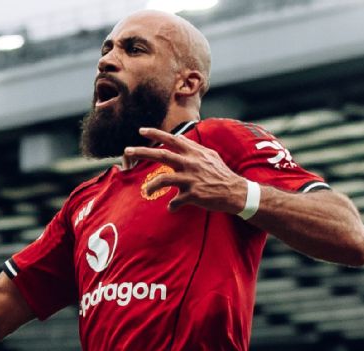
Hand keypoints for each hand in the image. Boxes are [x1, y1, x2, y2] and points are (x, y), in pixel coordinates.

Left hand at [125, 127, 249, 213]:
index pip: (172, 139)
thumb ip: (194, 149)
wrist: (235, 191)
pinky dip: (172, 205)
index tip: (141, 130)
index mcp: (194, 153)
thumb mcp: (210, 156)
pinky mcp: (193, 195)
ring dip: (152, 185)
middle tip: (127, 150)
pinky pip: (175, 201)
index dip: (156, 133)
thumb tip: (182, 142)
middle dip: (142, 151)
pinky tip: (171, 207)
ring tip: (147, 190)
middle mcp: (191, 163)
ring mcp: (191, 179)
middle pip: (162, 154)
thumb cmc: (221, 173)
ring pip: (164, 179)